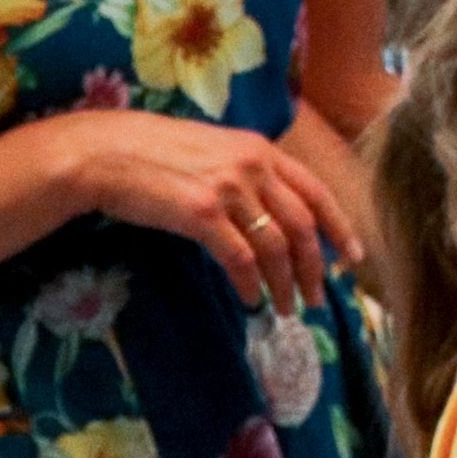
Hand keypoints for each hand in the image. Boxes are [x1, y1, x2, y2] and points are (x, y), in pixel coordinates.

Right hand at [25, 110, 357, 308]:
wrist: (103, 152)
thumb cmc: (151, 152)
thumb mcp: (213, 149)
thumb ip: (246, 171)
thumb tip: (272, 210)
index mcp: (260, 149)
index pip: (316, 192)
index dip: (340, 227)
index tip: (352, 257)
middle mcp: (253, 166)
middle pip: (303, 225)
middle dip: (315, 268)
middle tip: (317, 298)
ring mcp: (229, 189)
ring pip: (276, 247)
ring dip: (285, 284)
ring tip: (287, 308)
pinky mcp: (201, 214)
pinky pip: (240, 259)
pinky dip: (250, 284)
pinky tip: (250, 300)